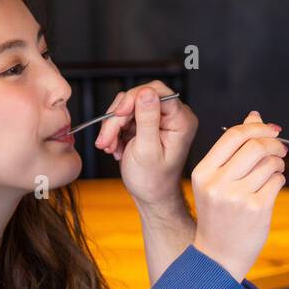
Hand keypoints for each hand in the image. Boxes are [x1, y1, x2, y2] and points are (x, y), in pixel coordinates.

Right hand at [96, 80, 196, 211]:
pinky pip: (124, 115)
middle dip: (118, 117)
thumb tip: (146, 92)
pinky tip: (115, 147)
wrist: (150, 196)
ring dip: (113, 126)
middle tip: (106, 139)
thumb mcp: (147, 151)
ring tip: (109, 147)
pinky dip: (114, 130)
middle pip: (139, 96)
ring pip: (128, 105)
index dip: (134, 99)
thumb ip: (147, 120)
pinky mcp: (145, 122)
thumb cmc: (153, 181)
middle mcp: (173, 115)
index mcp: (181, 120)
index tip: (117, 115)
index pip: (157, 92)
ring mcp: (158, 118)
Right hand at [189, 110, 286, 280]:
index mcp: (203, 172)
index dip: (258, 127)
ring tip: (274, 171)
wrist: (218, 256)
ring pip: (269, 163)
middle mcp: (217, 184)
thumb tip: (255, 115)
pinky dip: (279, 179)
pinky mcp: (257, 209)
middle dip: (274, 144)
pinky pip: (277, 181)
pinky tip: (271, 188)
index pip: (234, 135)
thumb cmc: (219, 215)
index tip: (272, 130)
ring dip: (278, 163)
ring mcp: (237, 197)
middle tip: (280, 150)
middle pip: (255, 146)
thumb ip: (233, 148)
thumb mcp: (216, 180)